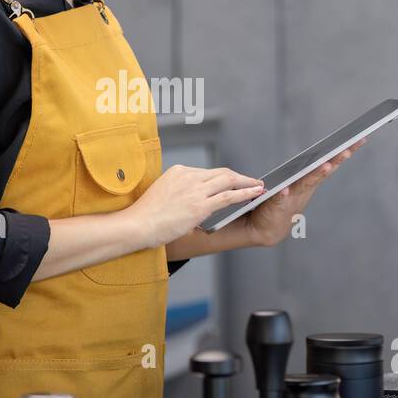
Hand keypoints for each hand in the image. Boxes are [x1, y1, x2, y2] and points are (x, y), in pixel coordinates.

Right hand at [127, 164, 264, 247]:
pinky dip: (245, 194)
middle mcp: (189, 177)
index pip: (208, 172)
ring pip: (229, 181)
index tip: (234, 182)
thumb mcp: (162, 194)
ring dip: (247, 184)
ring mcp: (195, 190)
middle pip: (222, 173)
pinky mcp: (200, 205)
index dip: (224, 177)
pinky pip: (229, 196)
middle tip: (253, 181)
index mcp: (179, 172)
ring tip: (260, 187)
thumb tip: (189, 200)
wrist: (137, 225)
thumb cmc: (145, 216)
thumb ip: (178, 192)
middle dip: (240, 177)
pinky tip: (255, 195)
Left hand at [242, 138, 366, 247]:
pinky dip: (283, 194)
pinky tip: (285, 189)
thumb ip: (304, 174)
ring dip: (317, 174)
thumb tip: (312, 158)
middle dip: (335, 161)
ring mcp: (292, 197)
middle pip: (322, 171)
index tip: (359, 139)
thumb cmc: (281, 203)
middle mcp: (304, 188)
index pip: (328, 164)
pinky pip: (279, 199)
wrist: (267, 229)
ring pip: (306, 183)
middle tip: (347, 150)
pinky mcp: (277, 206)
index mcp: (309, 181)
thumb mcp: (296, 186)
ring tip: (327, 165)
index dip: (342, 152)